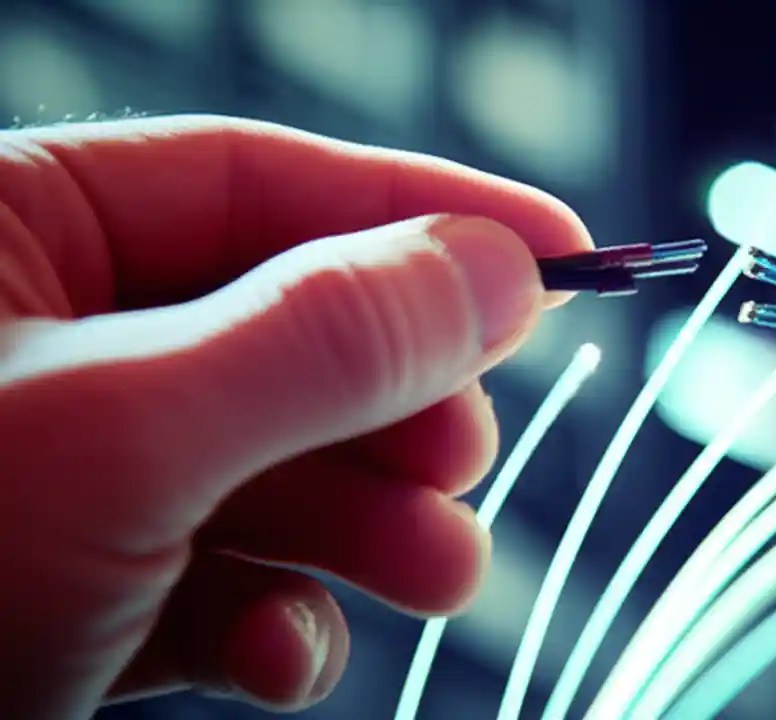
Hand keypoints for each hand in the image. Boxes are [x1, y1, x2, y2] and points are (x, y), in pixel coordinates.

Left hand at [0, 116, 590, 717]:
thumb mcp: (123, 432)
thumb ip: (322, 338)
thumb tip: (495, 271)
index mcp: (19, 234)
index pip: (270, 183)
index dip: (426, 214)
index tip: (558, 256)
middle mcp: (50, 341)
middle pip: (291, 336)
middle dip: (399, 410)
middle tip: (470, 461)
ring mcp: (69, 473)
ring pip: (274, 470)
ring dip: (370, 527)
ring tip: (437, 574)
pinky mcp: (77, 591)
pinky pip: (218, 579)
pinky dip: (276, 621)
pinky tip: (282, 659)